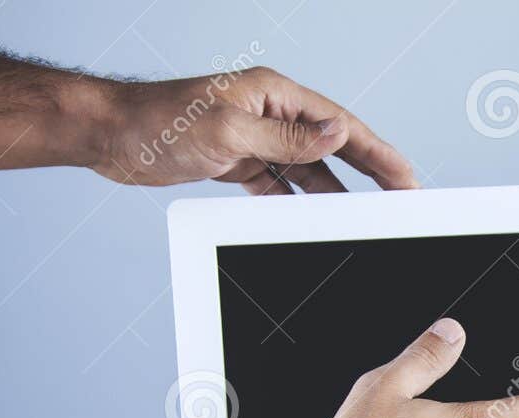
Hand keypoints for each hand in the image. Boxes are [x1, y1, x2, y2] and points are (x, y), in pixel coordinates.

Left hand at [89, 66, 415, 192]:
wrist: (111, 135)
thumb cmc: (159, 123)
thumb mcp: (231, 132)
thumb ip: (289, 137)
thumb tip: (338, 135)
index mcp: (274, 94)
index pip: (341, 125)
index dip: (379, 153)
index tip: (407, 177)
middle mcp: (269, 112)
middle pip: (333, 145)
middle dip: (370, 172)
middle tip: (403, 197)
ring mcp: (254, 136)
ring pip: (308, 170)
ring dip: (334, 194)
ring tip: (363, 219)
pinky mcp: (237, 160)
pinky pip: (279, 184)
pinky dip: (296, 203)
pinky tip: (310, 222)